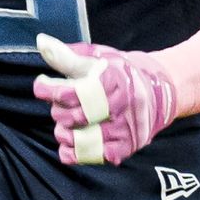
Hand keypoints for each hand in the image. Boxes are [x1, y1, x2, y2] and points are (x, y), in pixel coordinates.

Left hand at [34, 32, 177, 166]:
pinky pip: (92, 157)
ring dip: (65, 133)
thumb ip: (67, 55)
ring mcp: (124, 130)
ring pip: (80, 141)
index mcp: (114, 81)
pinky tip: (73, 141)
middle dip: (59, 111)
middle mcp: (122, 107)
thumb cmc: (121, 72)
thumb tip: (42, 42)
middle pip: (74, 118)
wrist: (158, 91)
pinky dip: (75, 152)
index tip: (41, 85)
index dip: (50, 90)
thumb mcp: (97, 57)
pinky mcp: (126, 147)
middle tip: (61, 104)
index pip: (74, 93)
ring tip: (67, 123)